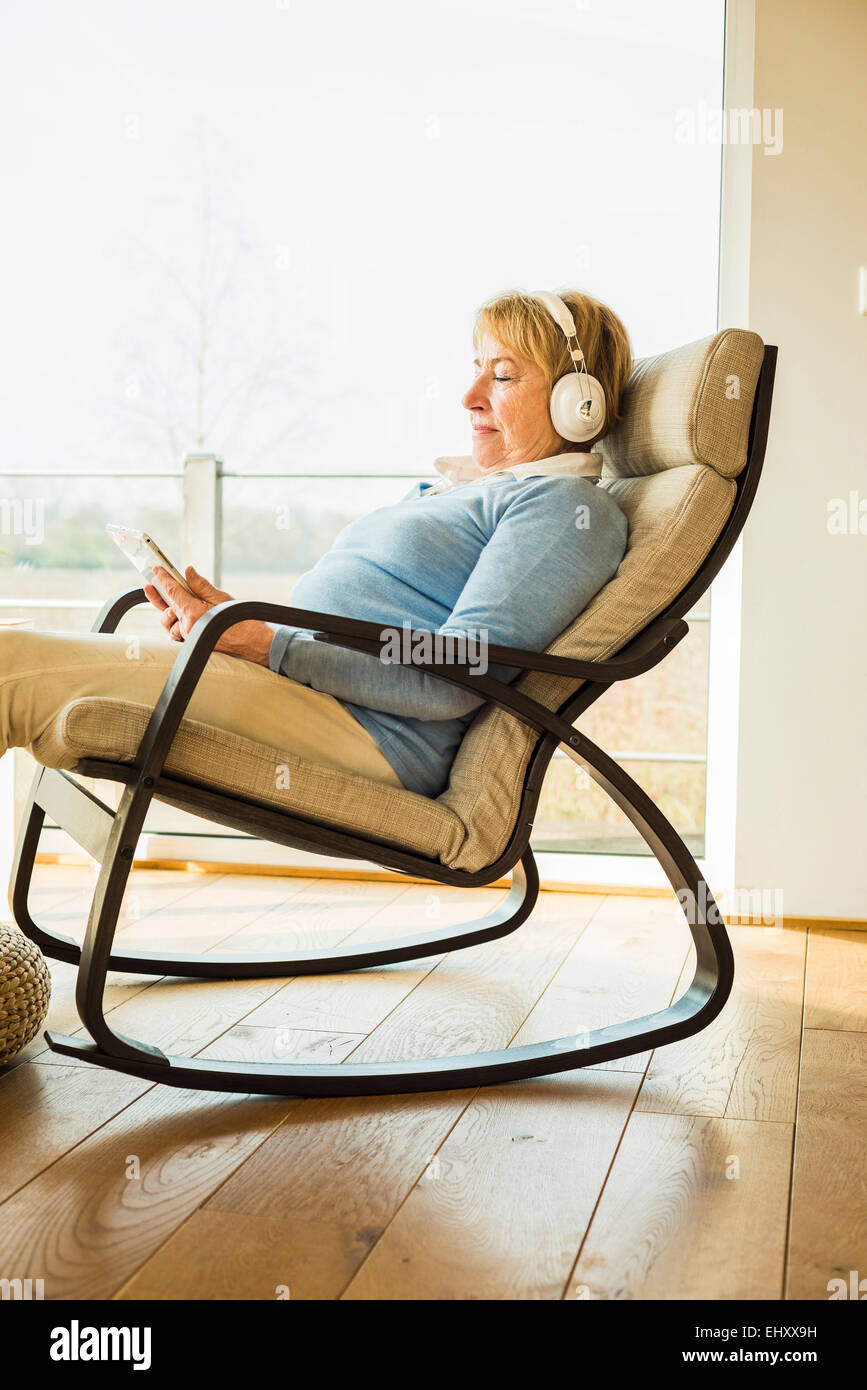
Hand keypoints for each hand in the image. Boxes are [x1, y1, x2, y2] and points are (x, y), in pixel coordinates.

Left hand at [143, 565, 273, 665]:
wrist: (253, 644)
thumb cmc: (242, 621)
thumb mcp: (221, 598)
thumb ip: (201, 585)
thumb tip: (188, 572)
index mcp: (194, 613)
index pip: (173, 592)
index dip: (163, 579)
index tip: (157, 570)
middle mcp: (188, 628)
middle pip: (165, 609)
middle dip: (158, 597)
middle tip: (152, 585)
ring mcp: (189, 638)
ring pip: (169, 624)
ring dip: (169, 613)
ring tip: (173, 605)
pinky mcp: (192, 645)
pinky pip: (176, 634)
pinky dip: (175, 625)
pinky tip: (178, 618)